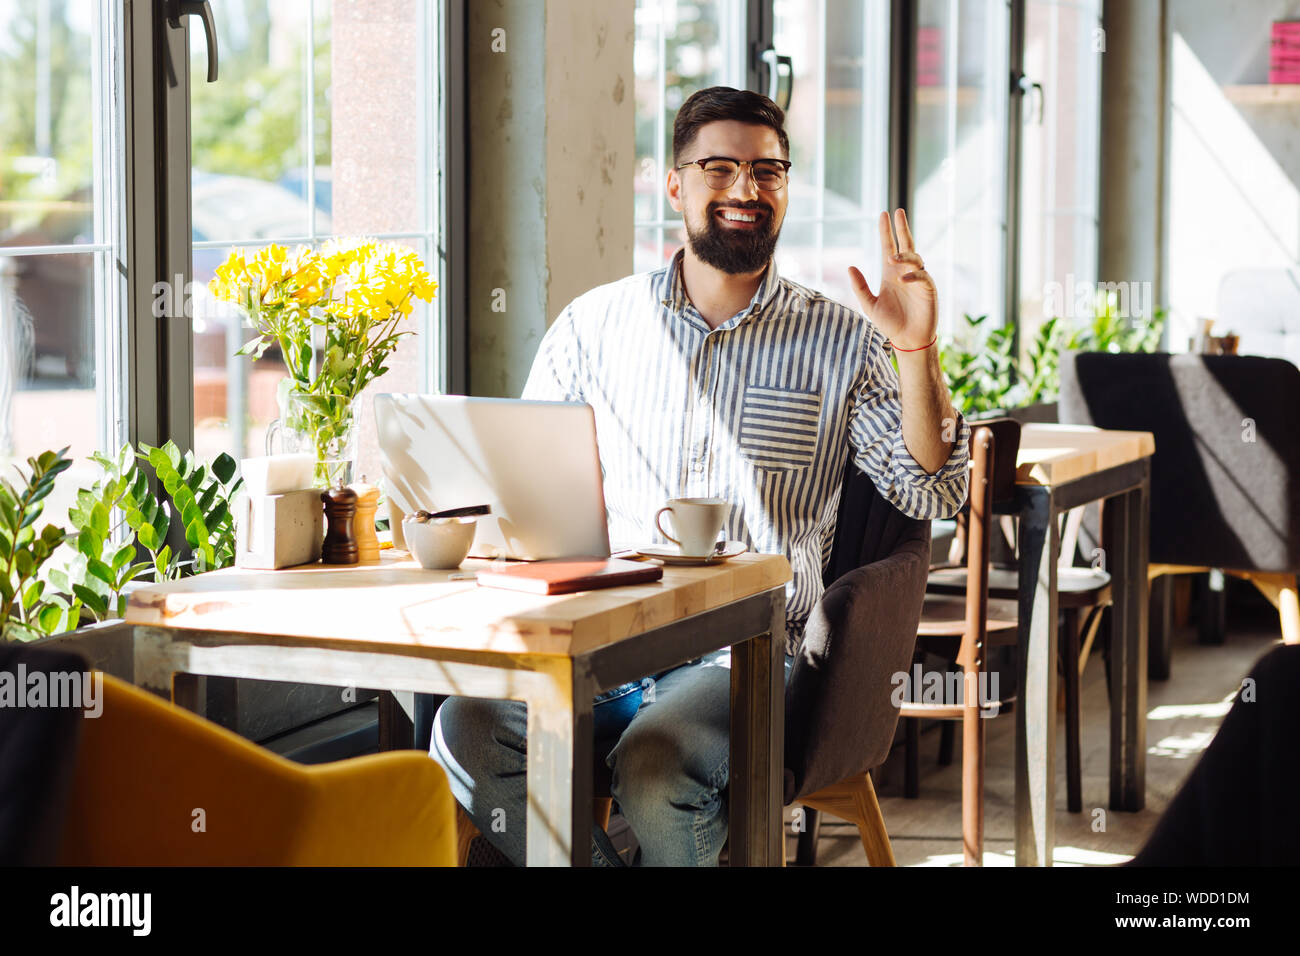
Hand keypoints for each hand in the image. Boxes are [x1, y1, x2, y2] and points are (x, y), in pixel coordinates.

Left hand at [847, 209, 936, 351]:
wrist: (907, 339)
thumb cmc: (890, 322)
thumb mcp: (869, 305)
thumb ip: (860, 287)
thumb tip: (850, 267)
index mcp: (891, 273)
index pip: (889, 246)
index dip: (886, 231)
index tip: (883, 214)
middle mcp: (905, 272)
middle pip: (906, 244)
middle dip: (902, 228)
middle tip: (898, 212)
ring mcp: (918, 280)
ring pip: (915, 258)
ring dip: (904, 256)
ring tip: (891, 258)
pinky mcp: (928, 290)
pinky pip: (922, 277)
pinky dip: (913, 276)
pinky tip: (902, 279)